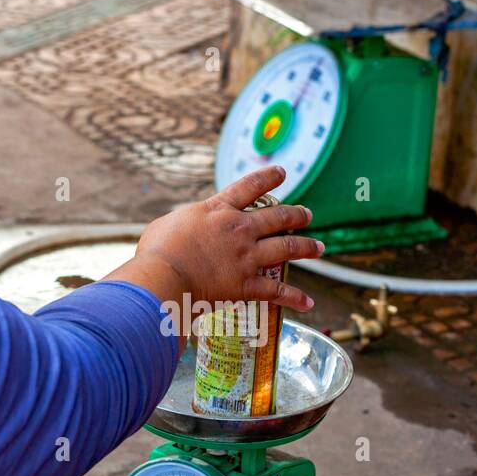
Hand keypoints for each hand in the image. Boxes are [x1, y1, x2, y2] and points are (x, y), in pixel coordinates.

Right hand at [110, 166, 324, 316]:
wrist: (164, 276)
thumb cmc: (156, 252)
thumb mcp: (165, 225)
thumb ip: (181, 224)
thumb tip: (179, 229)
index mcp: (217, 210)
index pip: (249, 187)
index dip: (268, 178)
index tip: (282, 173)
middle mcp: (239, 229)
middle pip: (277, 216)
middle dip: (296, 214)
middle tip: (307, 214)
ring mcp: (246, 256)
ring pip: (287, 247)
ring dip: (307, 247)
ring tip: (319, 247)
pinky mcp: (247, 284)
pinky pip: (278, 290)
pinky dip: (295, 297)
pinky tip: (308, 302)